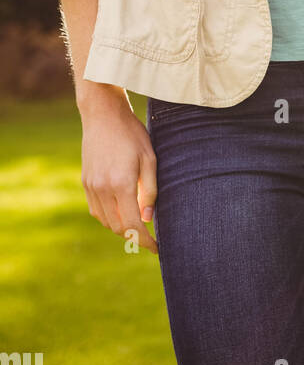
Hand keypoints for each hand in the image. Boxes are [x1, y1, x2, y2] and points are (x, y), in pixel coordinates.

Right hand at [79, 90, 158, 253]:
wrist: (103, 116)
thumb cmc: (132, 135)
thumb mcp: (149, 159)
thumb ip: (150, 191)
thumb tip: (148, 219)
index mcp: (121, 184)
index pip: (132, 225)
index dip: (145, 241)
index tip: (156, 248)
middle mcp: (103, 189)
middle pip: (117, 227)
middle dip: (134, 237)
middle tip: (149, 238)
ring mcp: (91, 187)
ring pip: (105, 221)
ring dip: (121, 227)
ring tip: (136, 224)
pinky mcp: (85, 182)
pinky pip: (96, 210)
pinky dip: (108, 217)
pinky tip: (120, 211)